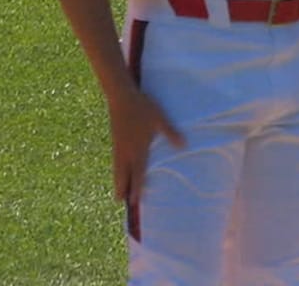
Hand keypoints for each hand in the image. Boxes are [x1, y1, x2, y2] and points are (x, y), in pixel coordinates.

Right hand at [108, 89, 185, 204]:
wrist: (121, 96)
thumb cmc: (142, 107)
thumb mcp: (160, 119)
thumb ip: (171, 133)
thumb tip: (184, 145)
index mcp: (138, 149)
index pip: (137, 173)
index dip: (136, 188)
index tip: (134, 202)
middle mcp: (126, 151)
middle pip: (122, 175)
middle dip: (121, 188)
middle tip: (121, 202)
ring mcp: (119, 146)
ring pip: (116, 168)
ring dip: (118, 180)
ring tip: (117, 191)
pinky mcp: (115, 139)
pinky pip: (115, 160)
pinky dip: (116, 169)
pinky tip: (118, 169)